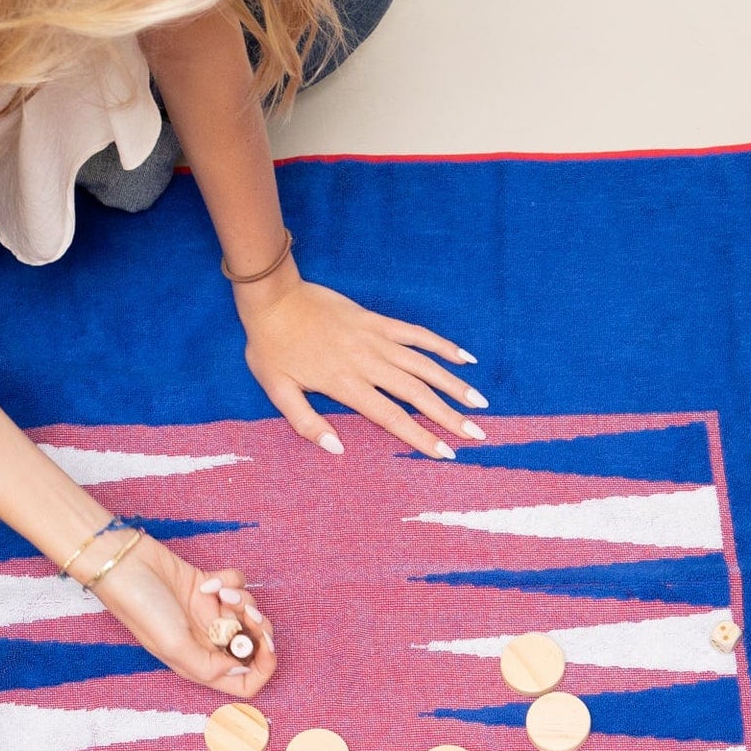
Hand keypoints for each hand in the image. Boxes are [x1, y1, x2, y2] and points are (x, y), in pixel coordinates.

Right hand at [89, 535, 275, 699]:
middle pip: (253, 646)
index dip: (262, 669)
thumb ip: (210, 667)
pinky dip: (230, 581)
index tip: (266, 648)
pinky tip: (208, 581)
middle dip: (258, 629)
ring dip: (242, 600)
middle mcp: (206, 643)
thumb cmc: (142, 609)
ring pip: (248, 612)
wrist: (123, 564)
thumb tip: (240, 668)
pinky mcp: (208, 588)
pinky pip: (237, 585)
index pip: (245, 682)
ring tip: (220, 592)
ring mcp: (208, 615)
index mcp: (200, 665)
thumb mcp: (174, 647)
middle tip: (248, 614)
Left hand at [236, 265, 484, 458]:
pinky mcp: (377, 320)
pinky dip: (442, 345)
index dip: (420, 436)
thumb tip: (336, 449)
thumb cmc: (271, 347)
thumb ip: (306, 423)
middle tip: (477, 433)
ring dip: (455, 384)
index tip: (445, 453)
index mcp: (345, 383)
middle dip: (449, 415)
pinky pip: (416, 334)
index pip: (391, 416)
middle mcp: (368, 362)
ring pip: (424, 364)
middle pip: (417, 393)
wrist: (272, 297)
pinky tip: (465, 357)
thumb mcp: (277, 391)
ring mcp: (376, 338)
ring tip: (480, 402)